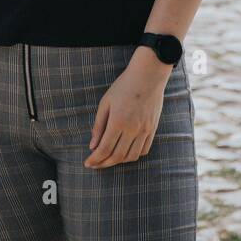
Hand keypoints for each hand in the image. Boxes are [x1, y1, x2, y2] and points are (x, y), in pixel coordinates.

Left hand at [84, 51, 172, 168]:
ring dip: (118, 161)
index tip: (87, 163)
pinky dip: (133, 156)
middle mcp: (132, 129)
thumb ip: (99, 125)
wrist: (148, 76)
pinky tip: (125, 152)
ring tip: (109, 159)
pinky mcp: (153, 129)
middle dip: (104, 163)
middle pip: (117, 156)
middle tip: (95, 164)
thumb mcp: (105, 102)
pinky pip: (144, 150)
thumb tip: (92, 146)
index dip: (95, 159)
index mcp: (118, 122)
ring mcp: (144, 130)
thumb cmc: (124, 86)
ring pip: (131, 157)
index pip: (104, 149)